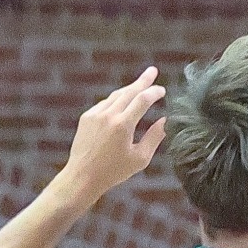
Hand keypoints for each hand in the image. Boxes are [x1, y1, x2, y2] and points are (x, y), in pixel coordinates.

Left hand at [58, 67, 167, 201]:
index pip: (142, 100)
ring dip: (129, 89)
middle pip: (129, 91)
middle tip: (152, 71)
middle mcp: (108, 116)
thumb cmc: (113, 171)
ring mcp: (95, 115)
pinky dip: (115, 100)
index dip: (154, 92)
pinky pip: (104, 104)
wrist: (82, 177)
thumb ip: (154, 137)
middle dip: (142, 81)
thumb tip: (165, 121)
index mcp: (123, 125)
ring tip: (140, 85)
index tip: (162, 90)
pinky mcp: (86, 118)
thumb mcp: (140, 158)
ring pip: (115, 95)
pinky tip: (122, 102)